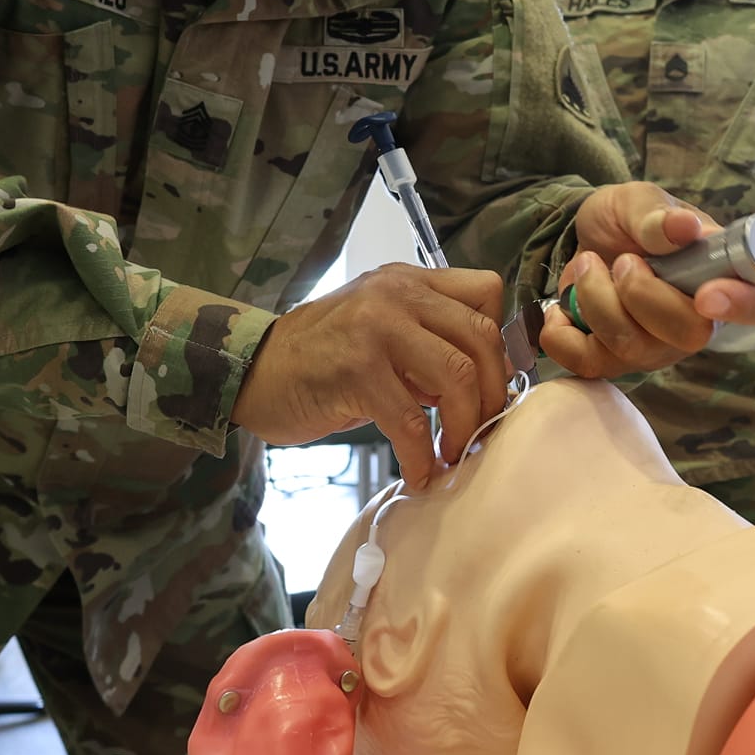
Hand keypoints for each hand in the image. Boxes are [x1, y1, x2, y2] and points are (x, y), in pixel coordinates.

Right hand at [233, 264, 508, 490]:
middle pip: (481, 337)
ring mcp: (376, 329)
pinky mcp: (355, 371)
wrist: (254, 371)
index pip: (486, 289)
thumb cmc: (322, 358)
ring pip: (456, 375)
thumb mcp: (381, 332)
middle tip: (479, 430)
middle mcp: (397, 294)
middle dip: (490, 394)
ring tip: (452, 454)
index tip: (490, 382)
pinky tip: (419, 473)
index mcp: (409, 281)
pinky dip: (422, 456)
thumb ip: (429, 343)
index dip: (501, 341)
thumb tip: (488, 381)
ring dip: (463, 426)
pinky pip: (411, 420)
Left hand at [539, 182, 754, 378]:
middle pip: (691, 335)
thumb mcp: (636, 200)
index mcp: (722, 273)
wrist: (582, 238)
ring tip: (587, 264)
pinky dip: (564, 336)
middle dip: (643, 296)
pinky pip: (592, 366)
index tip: (707, 296)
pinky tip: (560, 309)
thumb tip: (684, 228)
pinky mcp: (617, 360)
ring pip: (635, 348)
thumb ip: (656, 216)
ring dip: (597, 301)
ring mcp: (658, 346)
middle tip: (623, 260)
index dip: (742, 306)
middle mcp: (698, 319)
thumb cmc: (627, 218)